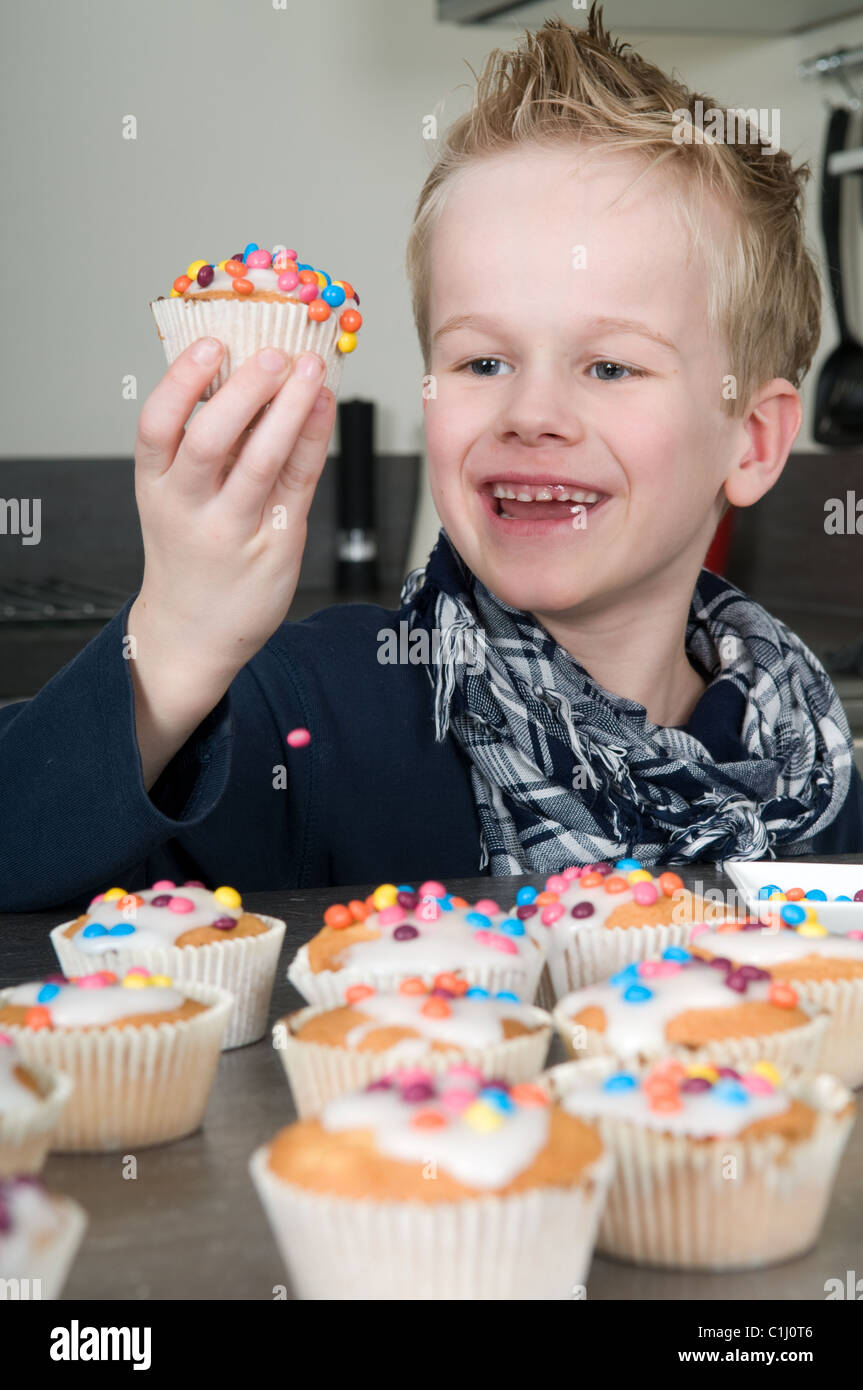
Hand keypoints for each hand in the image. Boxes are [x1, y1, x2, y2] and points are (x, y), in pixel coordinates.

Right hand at [131, 337, 335, 679]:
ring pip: (261, 460)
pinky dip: (312, 437)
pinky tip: (323, 405)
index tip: (211, 343)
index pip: (157, 425)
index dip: (183, 379)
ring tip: (308, 369)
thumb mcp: (172, 498)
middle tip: (273, 353)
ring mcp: (233, 530)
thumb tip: (242, 371)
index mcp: (155, 487)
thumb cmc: (187, 553)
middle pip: (209, 438)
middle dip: (244, 389)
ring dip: (289, 408)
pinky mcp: (276, 543)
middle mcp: (188, 508)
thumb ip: (201, 445)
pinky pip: (299, 481)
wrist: (194, 632)